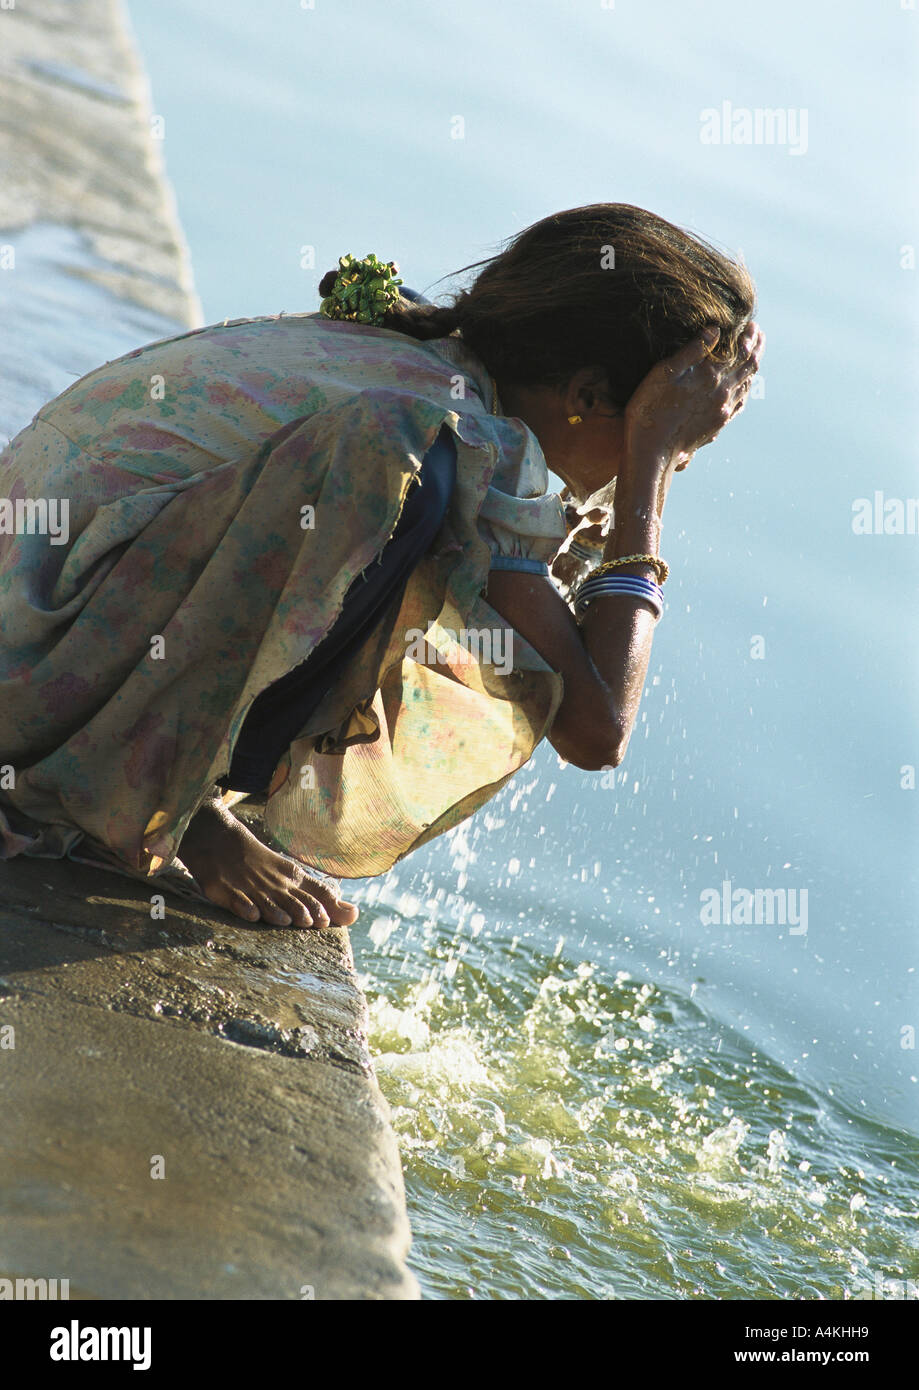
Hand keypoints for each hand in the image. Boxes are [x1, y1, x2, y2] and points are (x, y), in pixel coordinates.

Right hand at [622, 321, 764, 475]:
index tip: (752, 324)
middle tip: (759, 334)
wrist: (652, 451)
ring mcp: (722, 411)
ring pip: (747, 384)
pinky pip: (739, 403)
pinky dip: (746, 389)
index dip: (749, 336)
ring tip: (754, 355)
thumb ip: (692, 351)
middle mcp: (723, 393)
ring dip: (753, 366)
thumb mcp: (665, 373)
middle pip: (749, 366)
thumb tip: (715, 330)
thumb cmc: (651, 409)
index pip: (740, 351)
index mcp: (711, 376)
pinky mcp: (717, 424)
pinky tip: (744, 387)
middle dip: (756, 347)